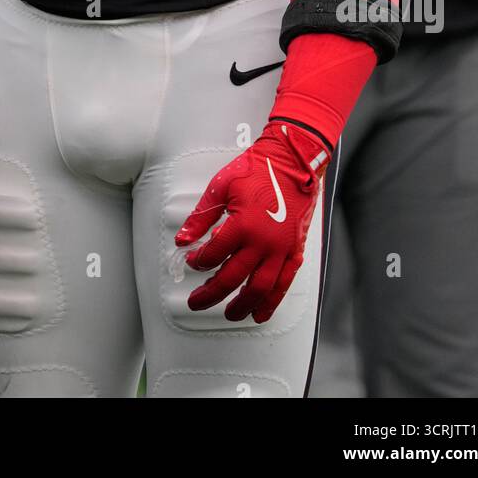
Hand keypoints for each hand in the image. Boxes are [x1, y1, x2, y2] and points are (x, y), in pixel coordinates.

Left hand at [175, 120, 330, 323]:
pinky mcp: (294, 251)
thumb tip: (183, 238)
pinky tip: (260, 312)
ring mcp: (281, 250)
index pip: (213, 254)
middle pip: (232, 278)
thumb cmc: (258, 170)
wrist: (292, 162)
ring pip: (259, 289)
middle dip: (211, 293)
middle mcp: (262, 242)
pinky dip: (271, 302)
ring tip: (229, 314)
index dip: (199, 261)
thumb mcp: (221, 187)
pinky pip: (283, 284)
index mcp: (242, 225)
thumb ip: (201, 216)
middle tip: (197, 301)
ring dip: (241, 305)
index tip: (192, 261)